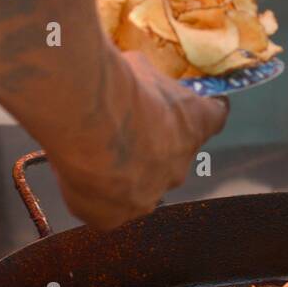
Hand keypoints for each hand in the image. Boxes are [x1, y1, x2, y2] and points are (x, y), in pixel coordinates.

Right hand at [47, 49, 227, 227]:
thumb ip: (145, 82)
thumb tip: (133, 80)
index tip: (196, 105)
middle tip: (116, 131)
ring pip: (135, 189)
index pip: (213, 116)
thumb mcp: (139, 68)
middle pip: (170, 160)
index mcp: (195, 123)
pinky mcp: (112, 218)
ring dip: (119, 176)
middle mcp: (179, 168)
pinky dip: (91, 195)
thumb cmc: (117, 87)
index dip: (200, 112)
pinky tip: (74, 176)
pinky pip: (104, 209)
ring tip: (88, 156)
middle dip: (148, 148)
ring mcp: (147, 198)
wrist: (88, 121)